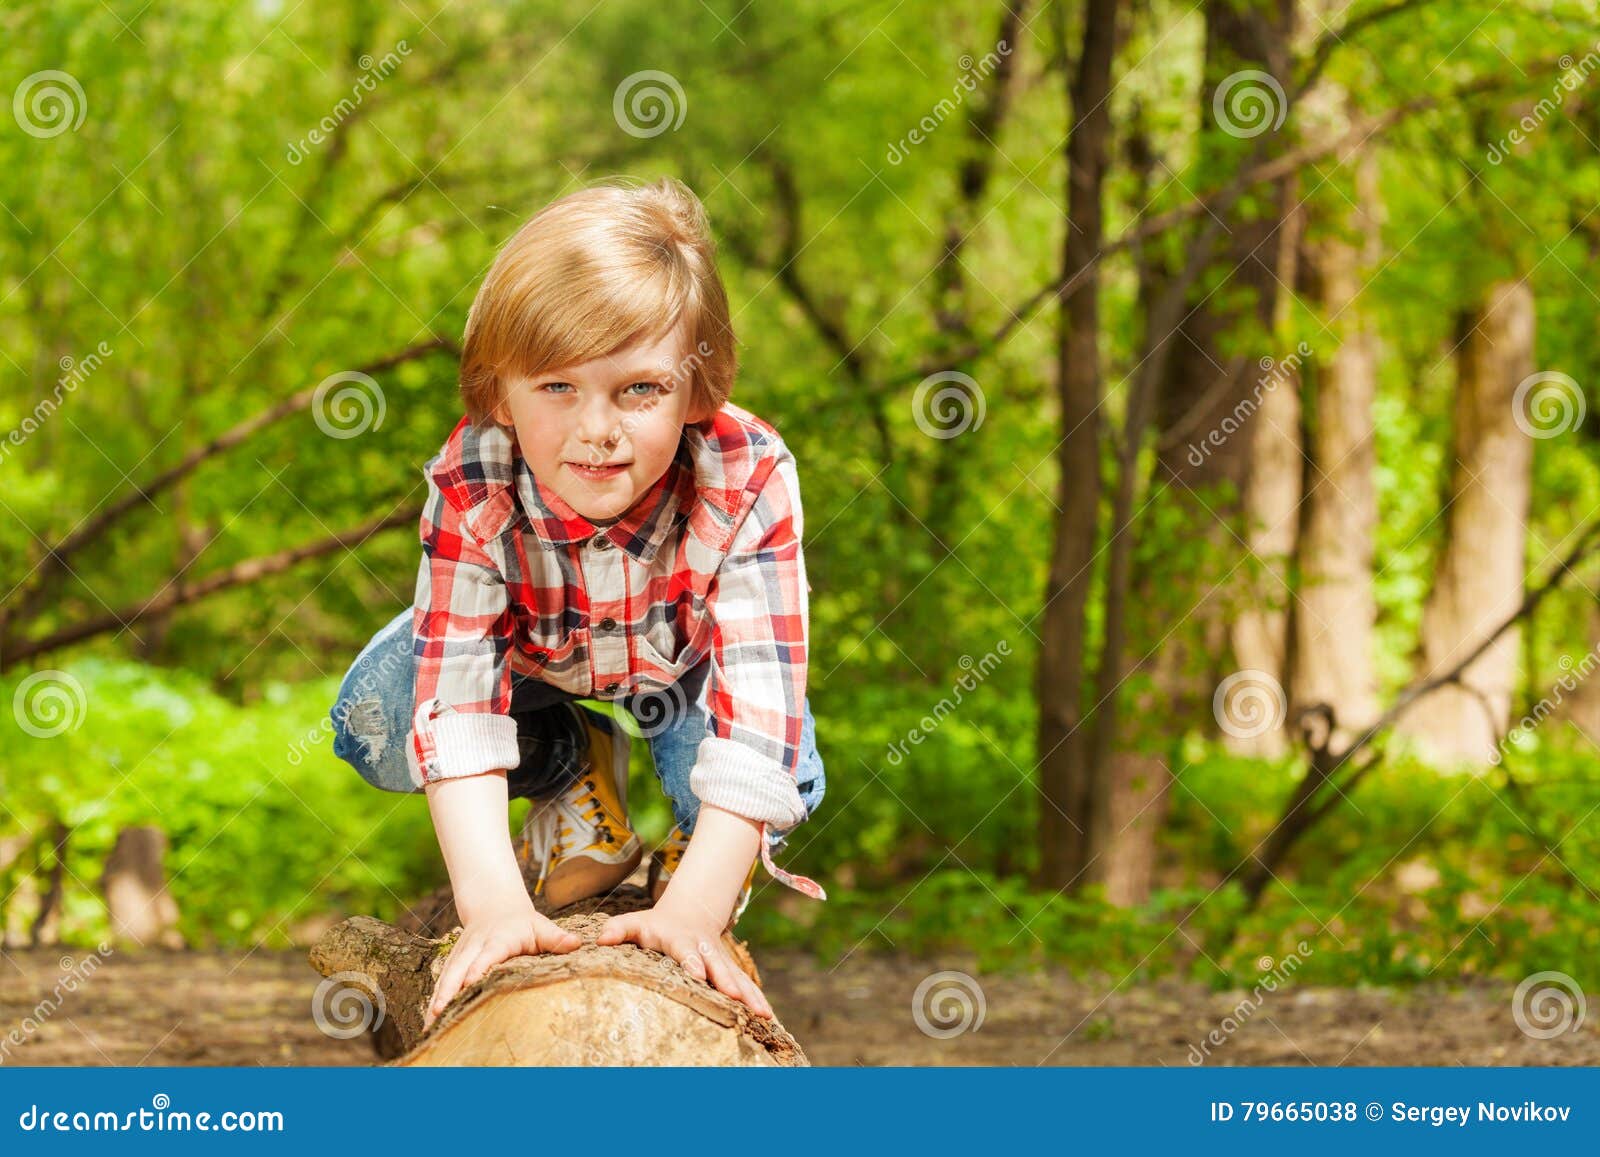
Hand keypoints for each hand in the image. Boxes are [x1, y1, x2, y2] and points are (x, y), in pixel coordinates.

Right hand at [425, 894, 580, 1028]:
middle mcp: (475, 947)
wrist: (494, 906)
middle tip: (439, 1011)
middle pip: (459, 967)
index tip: (470, 982)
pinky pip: (442, 982)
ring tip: (430, 1025)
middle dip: (449, 989)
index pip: (488, 953)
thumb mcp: (541, 926)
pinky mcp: (454, 963)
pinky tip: (430, 1023)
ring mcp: (461, 954)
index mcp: (498, 939)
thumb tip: (576, 944)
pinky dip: (435, 1001)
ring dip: (437, 1000)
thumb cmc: (523, 923)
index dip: (478, 967)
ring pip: (447, 977)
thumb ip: (557, 938)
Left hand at [596, 902, 773, 1017]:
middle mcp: (704, 948)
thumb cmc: (654, 926)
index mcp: (679, 939)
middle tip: (736, 997)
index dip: (691, 960)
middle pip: (716, 965)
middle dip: (726, 981)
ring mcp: (719, 959)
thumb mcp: (635, 923)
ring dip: (749, 994)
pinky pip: (744, 984)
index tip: (697, 973)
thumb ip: (618, 930)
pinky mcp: (729, 970)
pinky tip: (768, 1016)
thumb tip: (600, 940)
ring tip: (762, 1013)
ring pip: (736, 976)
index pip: (684, 950)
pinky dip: (756, 997)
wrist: (689, 914)